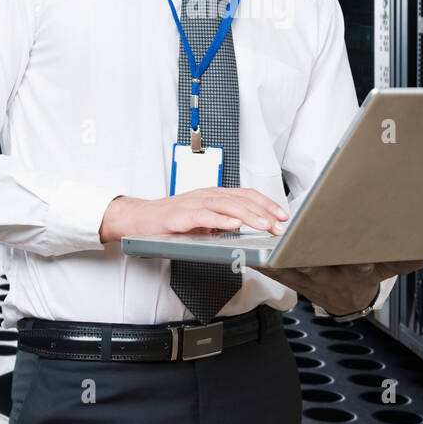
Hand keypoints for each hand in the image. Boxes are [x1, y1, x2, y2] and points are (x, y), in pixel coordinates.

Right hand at [99, 188, 289, 243]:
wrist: (139, 219)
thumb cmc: (171, 220)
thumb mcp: (203, 221)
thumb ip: (221, 222)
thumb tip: (243, 229)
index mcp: (214, 195)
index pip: (246, 195)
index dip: (266, 203)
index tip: (282, 216)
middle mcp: (207, 194)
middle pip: (241, 199)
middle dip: (264, 212)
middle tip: (280, 225)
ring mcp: (194, 203)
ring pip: (226, 205)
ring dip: (248, 215)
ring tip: (264, 225)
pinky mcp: (181, 215)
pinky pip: (204, 215)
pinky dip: (220, 219)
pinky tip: (233, 224)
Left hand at [252, 259, 422, 314]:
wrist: (345, 302)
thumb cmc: (364, 276)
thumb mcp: (385, 268)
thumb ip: (401, 260)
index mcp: (353, 273)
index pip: (355, 265)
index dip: (354, 259)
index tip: (353, 253)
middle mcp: (330, 278)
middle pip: (318, 265)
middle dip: (308, 255)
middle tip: (299, 245)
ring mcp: (309, 281)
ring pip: (294, 269)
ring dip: (281, 259)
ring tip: (270, 247)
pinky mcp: (292, 280)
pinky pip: (277, 272)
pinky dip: (265, 264)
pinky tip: (252, 255)